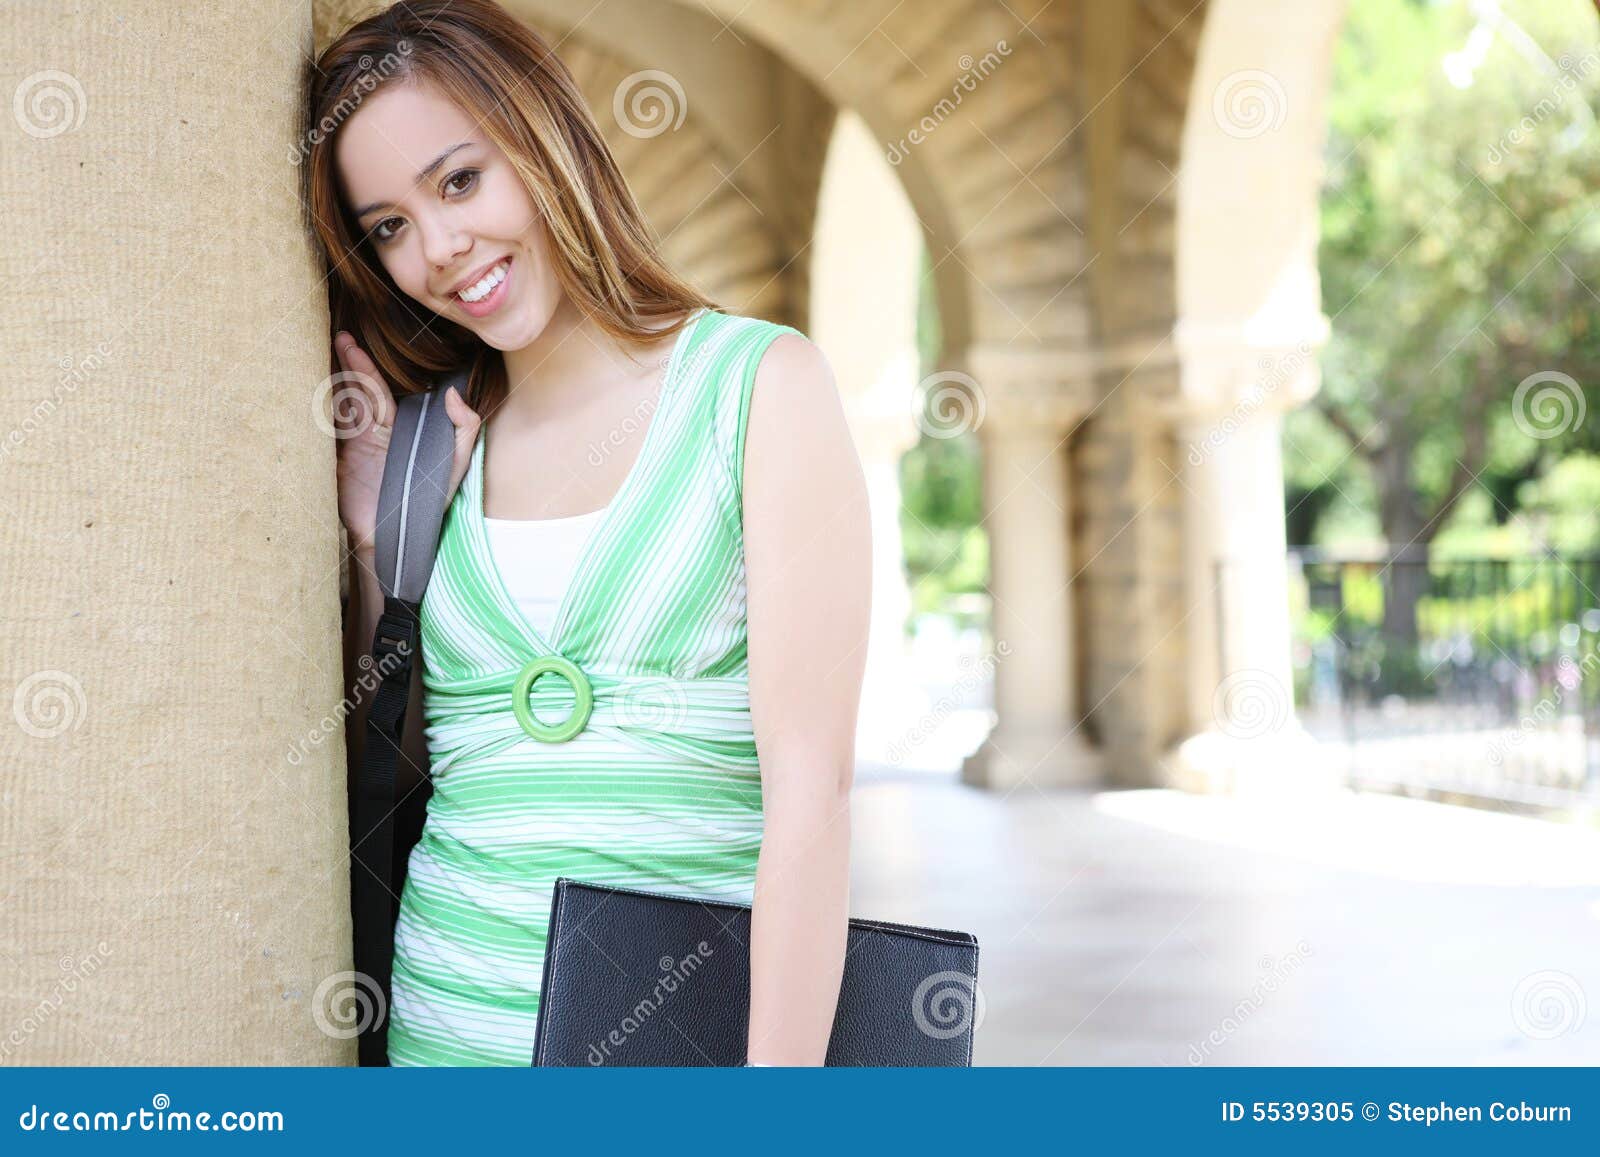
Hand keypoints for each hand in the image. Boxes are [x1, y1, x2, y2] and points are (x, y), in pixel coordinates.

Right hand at [332, 330, 481, 556]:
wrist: (398, 538)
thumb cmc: (429, 503)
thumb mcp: (455, 464)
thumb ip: (464, 429)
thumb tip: (454, 393)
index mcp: (397, 428)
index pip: (380, 390)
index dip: (367, 367)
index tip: (354, 343)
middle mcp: (372, 433)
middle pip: (357, 392)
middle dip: (349, 365)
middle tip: (339, 338)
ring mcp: (352, 447)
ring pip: (340, 408)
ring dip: (331, 383)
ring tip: (321, 355)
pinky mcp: (336, 464)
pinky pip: (325, 435)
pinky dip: (317, 414)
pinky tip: (308, 392)